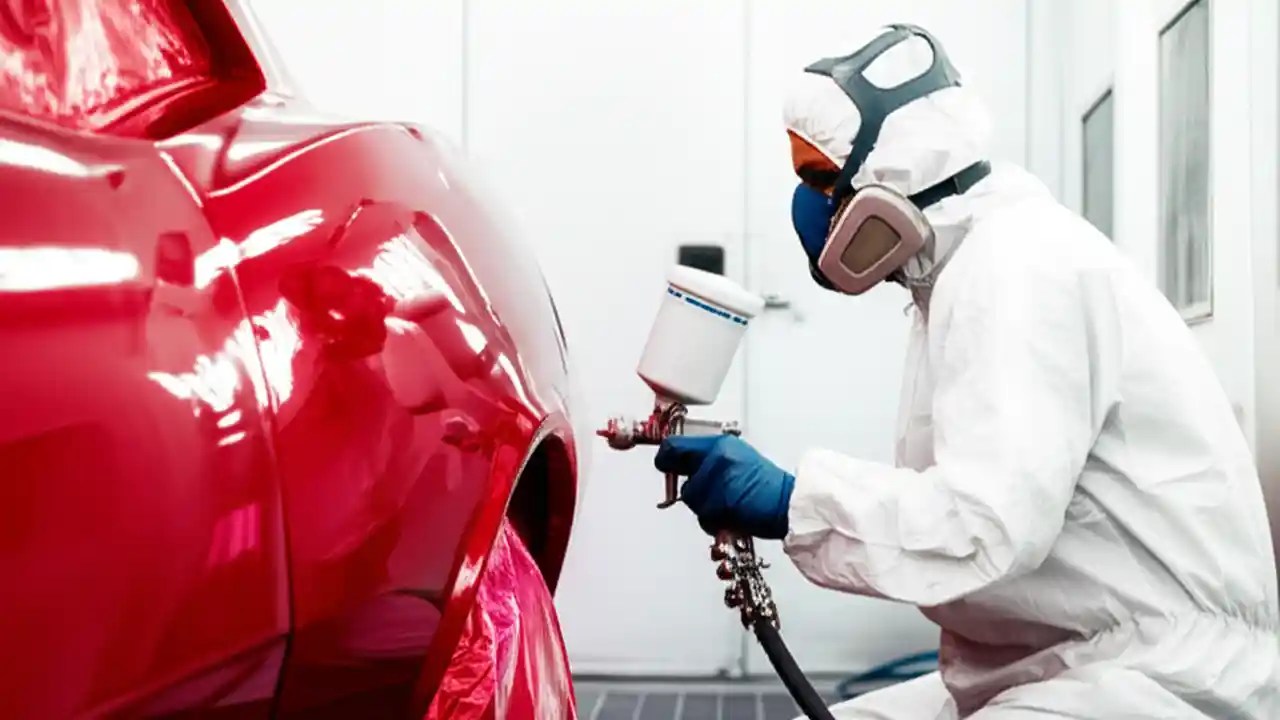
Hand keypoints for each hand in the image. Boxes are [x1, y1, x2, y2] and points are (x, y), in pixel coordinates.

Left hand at [654, 435, 794, 538]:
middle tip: (706, 494)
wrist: (788, 503)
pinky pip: (703, 517)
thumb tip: (684, 466)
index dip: (665, 457)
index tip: (664, 463)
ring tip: (728, 506)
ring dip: (704, 508)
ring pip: (691, 498)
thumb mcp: (738, 459)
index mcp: (720, 444)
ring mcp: (719, 479)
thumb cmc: (767, 486)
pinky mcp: (722, 501)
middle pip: (680, 477)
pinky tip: (732, 516)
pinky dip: (713, 522)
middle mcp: (717, 457)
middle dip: (691, 489)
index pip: (675, 445)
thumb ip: (710, 461)